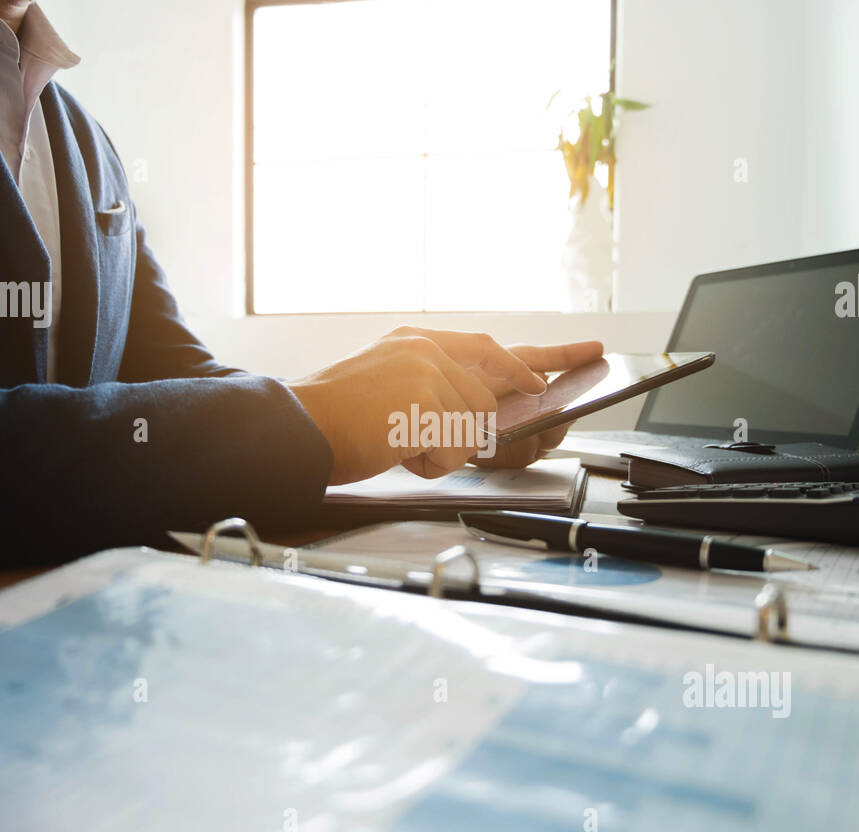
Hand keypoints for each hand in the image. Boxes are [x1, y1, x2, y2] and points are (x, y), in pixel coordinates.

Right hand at [287, 327, 600, 484]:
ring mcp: (426, 372)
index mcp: (416, 343)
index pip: (489, 348)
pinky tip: (392, 450)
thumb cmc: (334, 422)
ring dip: (437, 452)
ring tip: (392, 442)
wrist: (295, 429)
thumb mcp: (387, 392)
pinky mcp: (424, 401)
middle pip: (484, 402)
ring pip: (470, 430)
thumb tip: (481, 422)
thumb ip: (432, 394)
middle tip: (423, 442)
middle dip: (471, 432)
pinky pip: (453, 449)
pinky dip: (426, 463)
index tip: (563, 367)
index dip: (529, 362)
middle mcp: (425, 350)